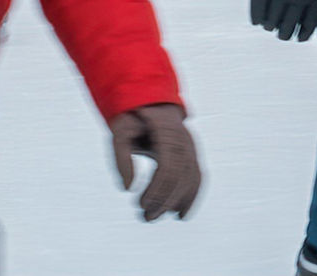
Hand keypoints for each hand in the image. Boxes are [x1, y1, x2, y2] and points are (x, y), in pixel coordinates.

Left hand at [109, 104, 199, 220]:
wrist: (148, 101)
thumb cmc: (131, 118)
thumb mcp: (119, 132)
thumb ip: (121, 159)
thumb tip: (127, 188)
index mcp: (168, 133)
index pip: (169, 168)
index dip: (157, 190)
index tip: (139, 204)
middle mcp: (185, 140)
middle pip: (181, 177)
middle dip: (164, 201)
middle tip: (144, 216)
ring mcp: (192, 147)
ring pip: (191, 180)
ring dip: (175, 203)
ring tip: (153, 216)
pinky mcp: (192, 154)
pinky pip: (197, 178)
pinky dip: (191, 197)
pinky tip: (180, 215)